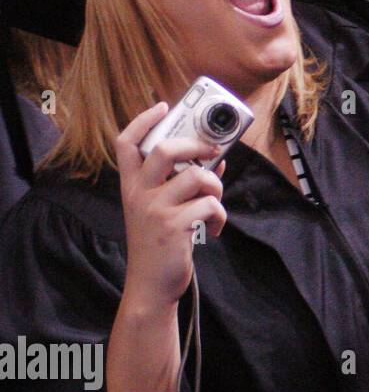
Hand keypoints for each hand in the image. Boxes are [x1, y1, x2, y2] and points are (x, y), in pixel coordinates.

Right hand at [115, 102, 227, 307]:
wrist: (151, 285)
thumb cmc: (160, 244)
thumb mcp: (163, 211)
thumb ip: (182, 184)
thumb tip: (215, 160)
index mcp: (132, 187)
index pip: (126, 144)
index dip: (143, 121)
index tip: (162, 106)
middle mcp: (139, 194)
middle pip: (164, 150)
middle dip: (196, 145)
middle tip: (212, 152)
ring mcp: (155, 210)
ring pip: (198, 176)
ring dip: (216, 186)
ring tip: (214, 202)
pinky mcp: (174, 227)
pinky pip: (210, 204)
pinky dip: (220, 215)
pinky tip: (214, 228)